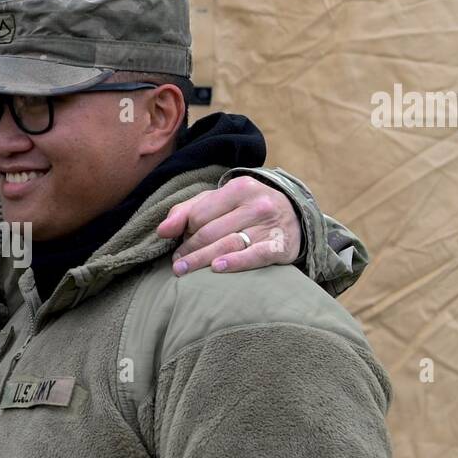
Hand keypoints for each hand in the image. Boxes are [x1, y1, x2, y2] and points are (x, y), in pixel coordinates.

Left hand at [156, 175, 301, 274]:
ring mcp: (270, 224)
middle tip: (176, 265)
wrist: (294, 217)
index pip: (200, 214)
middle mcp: (257, 203)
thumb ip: (187, 211)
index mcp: (239, 187)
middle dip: (189, 250)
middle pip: (211, 231)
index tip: (178, 244)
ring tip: (183, 270)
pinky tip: (217, 268)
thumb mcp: (220, 201)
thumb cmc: (246, 210)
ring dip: (201, 259)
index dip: (185, 231)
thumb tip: (162, 231)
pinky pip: (256, 255)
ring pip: (228, 244)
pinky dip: (236, 262)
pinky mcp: (280, 245)